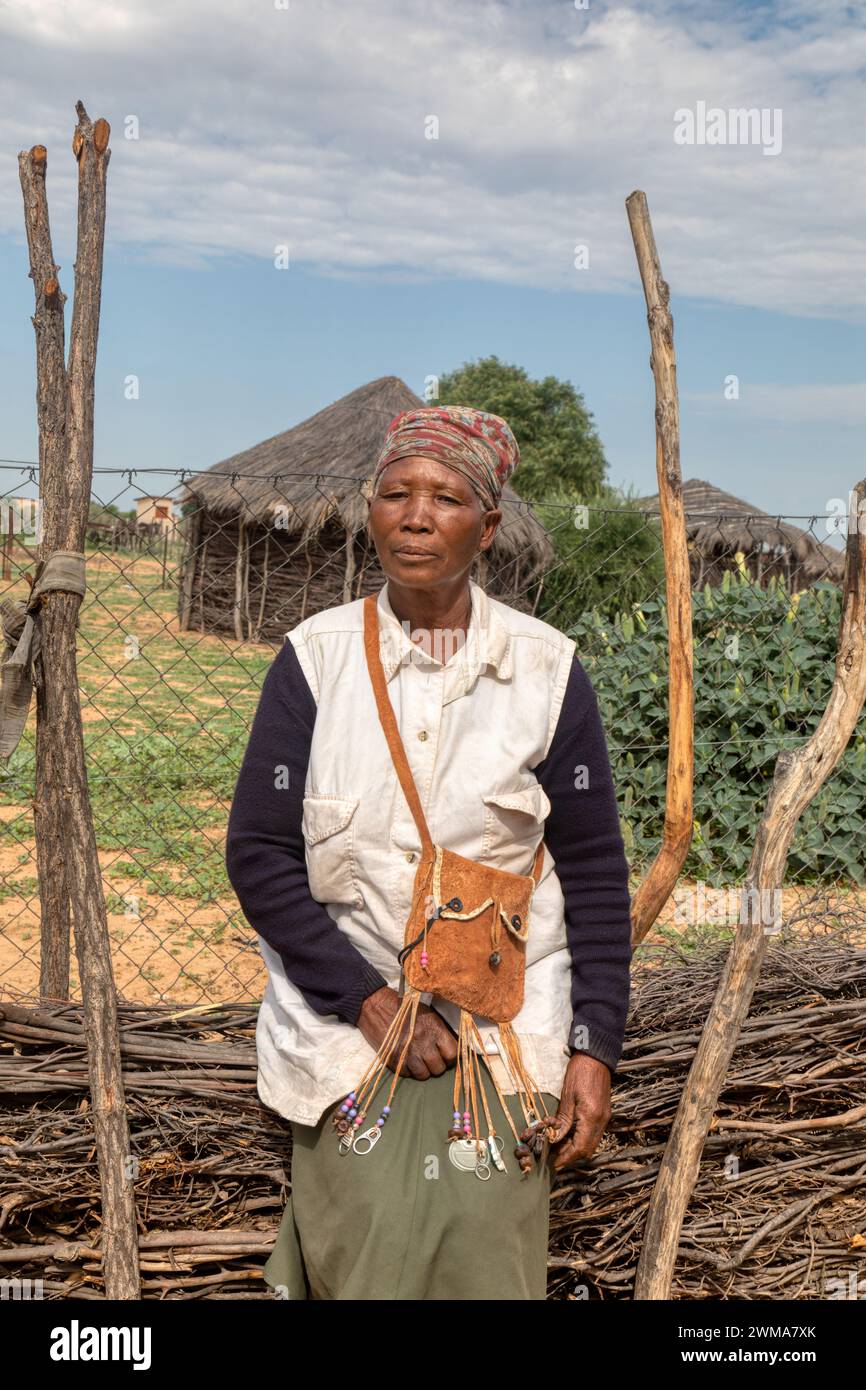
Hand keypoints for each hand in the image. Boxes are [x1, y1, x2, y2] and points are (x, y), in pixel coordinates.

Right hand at [357, 986, 457, 1079]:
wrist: (375, 1005)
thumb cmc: (404, 1008)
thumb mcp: (428, 1014)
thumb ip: (440, 1032)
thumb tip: (450, 1049)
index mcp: (434, 1029)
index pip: (452, 1054)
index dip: (451, 1057)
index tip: (446, 1056)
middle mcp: (422, 1042)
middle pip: (438, 1068)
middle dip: (437, 1065)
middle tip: (432, 1059)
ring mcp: (407, 1053)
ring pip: (423, 1075)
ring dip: (423, 1070)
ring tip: (419, 1061)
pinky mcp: (393, 1060)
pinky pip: (407, 1074)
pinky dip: (408, 1070)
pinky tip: (406, 1059)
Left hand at [545, 1052, 611, 1171]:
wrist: (596, 1056)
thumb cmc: (579, 1072)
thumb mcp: (567, 1095)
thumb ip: (563, 1120)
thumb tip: (556, 1138)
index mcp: (591, 1116)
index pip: (580, 1147)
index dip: (567, 1157)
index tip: (555, 1163)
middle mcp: (601, 1120)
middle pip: (589, 1149)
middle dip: (572, 1156)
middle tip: (555, 1158)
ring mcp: (605, 1117)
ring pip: (592, 1143)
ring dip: (577, 1149)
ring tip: (560, 1148)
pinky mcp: (604, 1113)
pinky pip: (595, 1134)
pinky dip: (583, 1139)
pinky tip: (570, 1136)